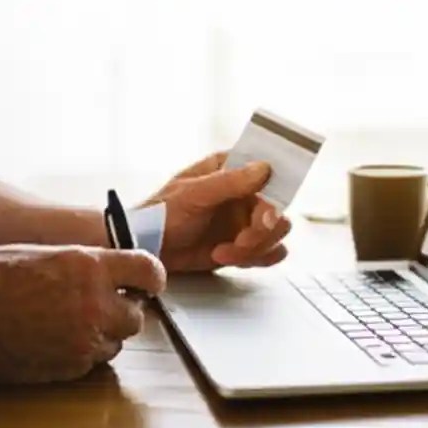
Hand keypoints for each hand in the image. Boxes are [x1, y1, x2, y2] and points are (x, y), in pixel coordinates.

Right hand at [0, 244, 165, 383]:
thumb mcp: (42, 252)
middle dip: (124, 307)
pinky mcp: (71, 367)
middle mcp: (95, 305)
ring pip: (117, 341)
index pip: (148, 270)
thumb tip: (103, 265)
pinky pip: (93, 360)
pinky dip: (84, 351)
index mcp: (89, 266)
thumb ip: (80, 260)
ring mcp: (84, 340)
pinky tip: (58, 338)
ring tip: (72, 321)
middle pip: (137, 314)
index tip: (148, 280)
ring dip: (104, 332)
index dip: (150, 276)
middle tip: (102, 302)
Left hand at [146, 152, 291, 272]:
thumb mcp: (194, 194)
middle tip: (241, 241)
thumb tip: (264, 168)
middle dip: (263, 231)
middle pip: (278, 209)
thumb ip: (230, 182)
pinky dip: (255, 259)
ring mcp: (244, 219)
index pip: (270, 172)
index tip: (265, 211)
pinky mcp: (243, 244)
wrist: (149, 248)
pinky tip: (227, 257)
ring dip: (255, 248)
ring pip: (276, 233)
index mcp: (231, 170)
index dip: (276, 190)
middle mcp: (243, 193)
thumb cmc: (163, 213)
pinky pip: (268, 252)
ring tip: (223, 253)